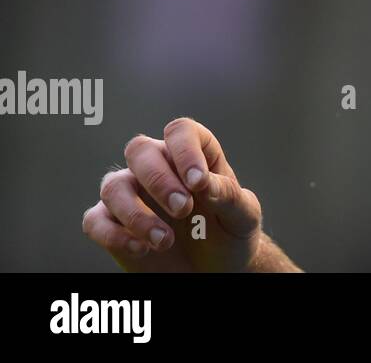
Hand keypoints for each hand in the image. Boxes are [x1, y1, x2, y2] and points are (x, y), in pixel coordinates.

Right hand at [82, 117, 263, 271]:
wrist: (217, 269)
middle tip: (183, 210)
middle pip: (140, 150)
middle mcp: (159, 167)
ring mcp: (133, 195)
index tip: (198, 183)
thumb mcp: (244, 215)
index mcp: (195, 155)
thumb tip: (204, 184)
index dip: (185, 151)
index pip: (180, 131)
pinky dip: (114, 234)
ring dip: (136, 214)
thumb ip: (228, 195)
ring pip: (113, 185)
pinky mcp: (114, 225)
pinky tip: (142, 249)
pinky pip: (95, 220)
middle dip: (159, 180)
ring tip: (165, 241)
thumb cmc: (231, 233)